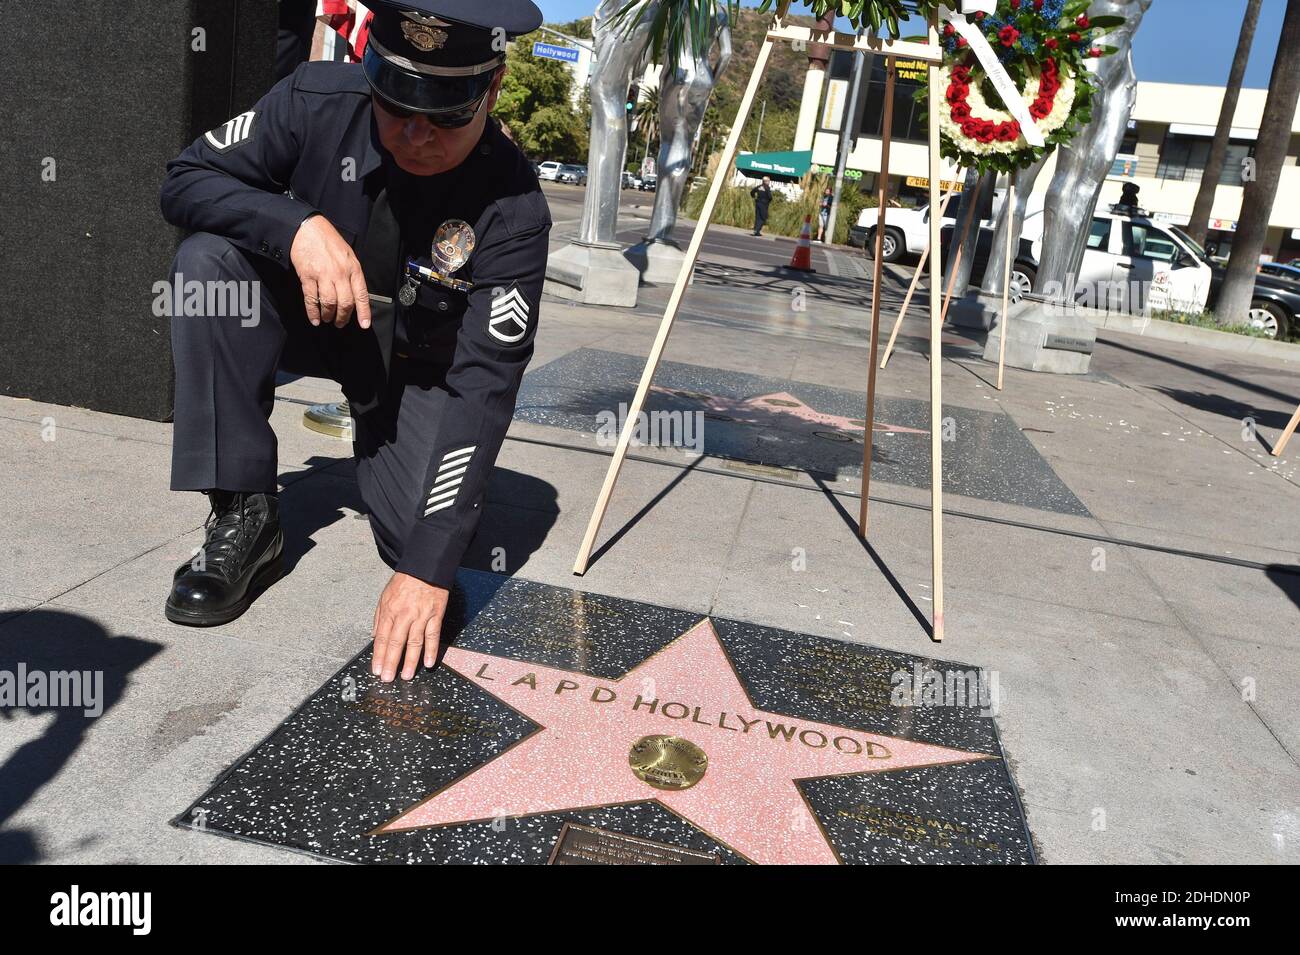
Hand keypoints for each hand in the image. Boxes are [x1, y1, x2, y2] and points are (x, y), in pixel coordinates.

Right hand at [289, 214, 371, 329]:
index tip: (364, 324)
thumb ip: (352, 274)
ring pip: (329, 303)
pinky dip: (313, 312)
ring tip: (327, 319)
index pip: (362, 295)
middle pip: (345, 303)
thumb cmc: (329, 241)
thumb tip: (355, 294)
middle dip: (343, 317)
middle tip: (340, 323)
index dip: (363, 312)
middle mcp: (340, 273)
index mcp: (353, 268)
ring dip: (328, 315)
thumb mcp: (348, 255)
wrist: (308, 228)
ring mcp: (323, 275)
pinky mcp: (307, 276)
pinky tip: (314, 319)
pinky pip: (311, 299)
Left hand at [371, 572, 448, 681]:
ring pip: (414, 642)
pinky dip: (432, 650)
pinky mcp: (435, 615)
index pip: (381, 638)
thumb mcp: (385, 596)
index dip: (378, 655)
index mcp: (389, 611)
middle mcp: (404, 615)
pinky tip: (429, 663)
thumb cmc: (404, 582)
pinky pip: (433, 635)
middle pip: (395, 643)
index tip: (376, 670)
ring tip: (406, 676)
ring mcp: (421, 616)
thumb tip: (373, 636)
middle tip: (387, 678)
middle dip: (391, 662)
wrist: (425, 568)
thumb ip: (379, 617)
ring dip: (410, 661)